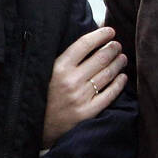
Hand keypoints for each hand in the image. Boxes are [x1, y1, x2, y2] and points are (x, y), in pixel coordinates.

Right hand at [41, 26, 126, 148]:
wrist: (35, 127)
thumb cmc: (41, 96)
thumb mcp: (46, 73)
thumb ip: (63, 59)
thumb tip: (86, 41)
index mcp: (58, 68)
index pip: (84, 44)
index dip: (100, 35)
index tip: (110, 30)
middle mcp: (71, 81)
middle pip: (100, 58)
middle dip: (112, 48)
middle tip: (117, 45)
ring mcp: (80, 97)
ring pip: (107, 74)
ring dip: (118, 63)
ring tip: (122, 57)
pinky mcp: (87, 112)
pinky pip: (109, 94)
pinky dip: (119, 83)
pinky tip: (122, 77)